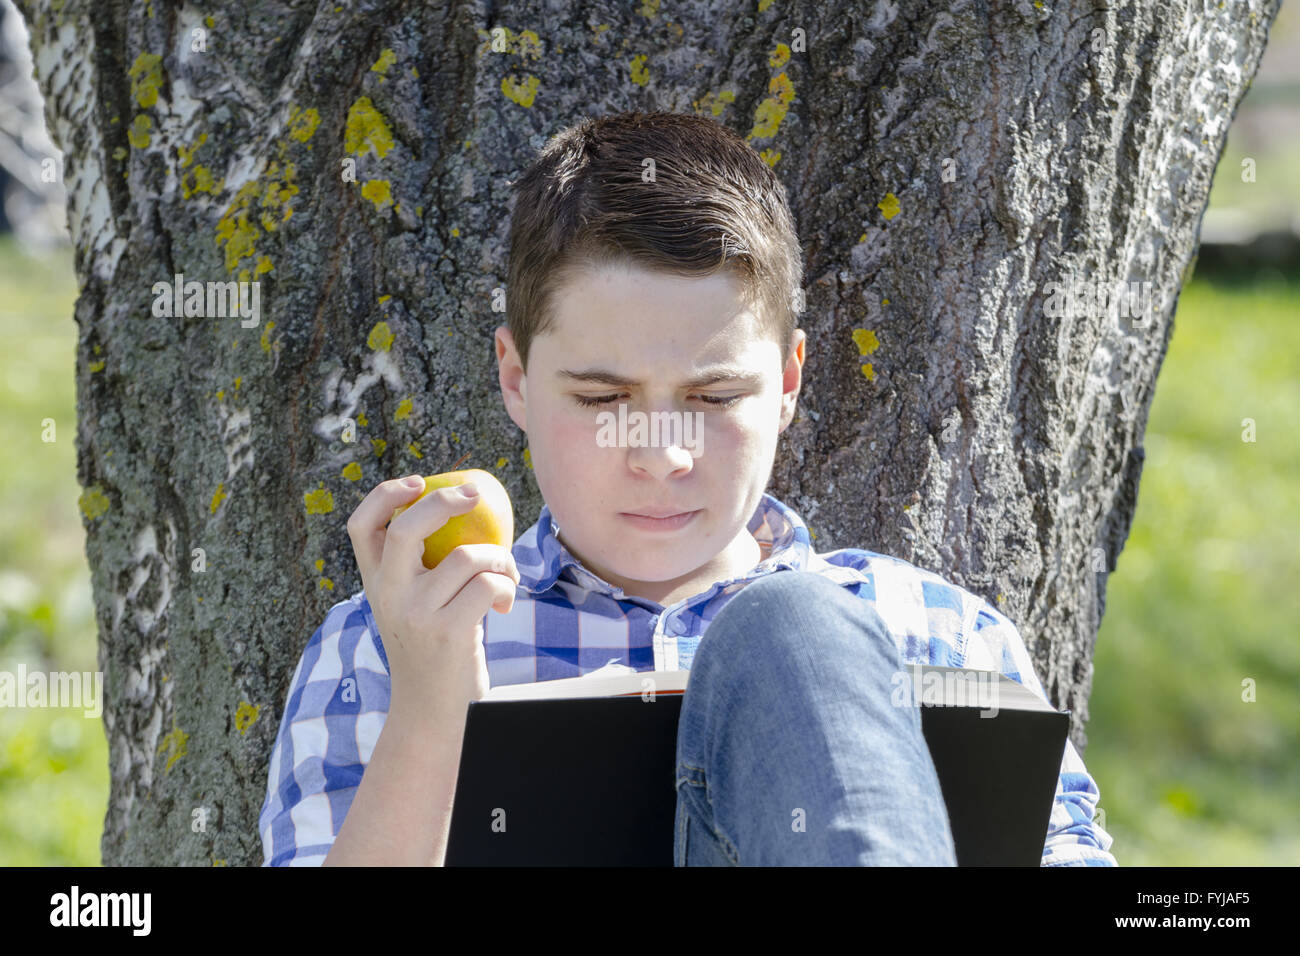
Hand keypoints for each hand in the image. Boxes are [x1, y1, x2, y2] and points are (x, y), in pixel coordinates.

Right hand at [347, 476, 519, 716]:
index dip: (385, 495)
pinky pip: (488, 585)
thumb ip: (420, 570)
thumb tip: (462, 510)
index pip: (362, 527)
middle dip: (444, 501)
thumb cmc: (434, 650)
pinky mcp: (448, 632)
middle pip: (408, 528)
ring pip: (467, 557)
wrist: (432, 713)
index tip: (417, 481)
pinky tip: (504, 606)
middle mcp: (388, 596)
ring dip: (500, 560)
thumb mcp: (414, 606)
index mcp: (375, 584)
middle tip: (475, 495)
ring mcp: (416, 614)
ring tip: (506, 578)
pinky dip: (506, 588)